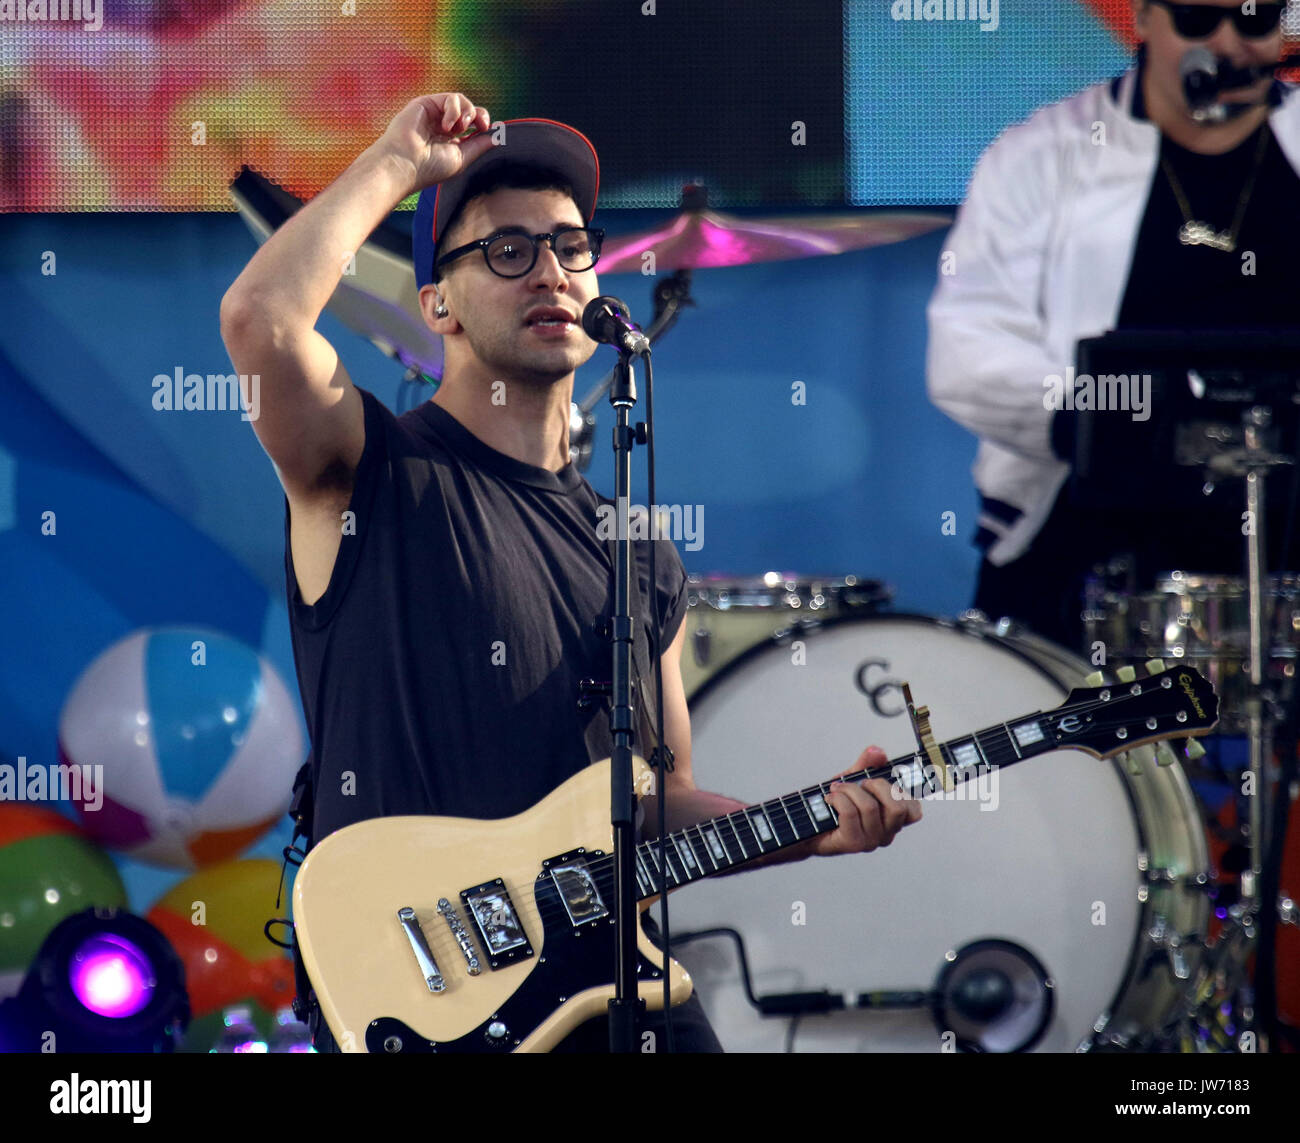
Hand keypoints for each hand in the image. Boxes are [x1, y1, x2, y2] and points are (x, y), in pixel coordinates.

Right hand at [374, 93, 494, 194]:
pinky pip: (449, 98)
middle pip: (469, 110)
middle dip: (479, 115)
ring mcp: (434, 114)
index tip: (488, 130)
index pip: (473, 125)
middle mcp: (442, 126)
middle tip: (481, 125)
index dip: (484, 123)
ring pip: (461, 101)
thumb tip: (497, 136)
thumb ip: (479, 146)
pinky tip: (447, 125)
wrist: (407, 163)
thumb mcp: (462, 158)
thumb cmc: (430, 167)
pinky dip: (454, 110)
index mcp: (451, 140)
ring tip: (459, 128)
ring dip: (467, 113)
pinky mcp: (426, 103)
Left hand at [808, 745, 921, 856]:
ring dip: (850, 790)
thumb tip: (877, 751)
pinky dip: (838, 799)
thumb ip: (867, 764)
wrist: (807, 824)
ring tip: (837, 789)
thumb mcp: (853, 779)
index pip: (914, 811)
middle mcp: (886, 833)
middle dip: (877, 786)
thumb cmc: (835, 803)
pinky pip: (850, 813)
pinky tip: (830, 798)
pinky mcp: (853, 844)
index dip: (904, 792)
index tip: (884, 779)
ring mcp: (871, 841)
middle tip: (861, 783)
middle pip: (898, 808)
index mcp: (892, 819)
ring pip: (870, 807)